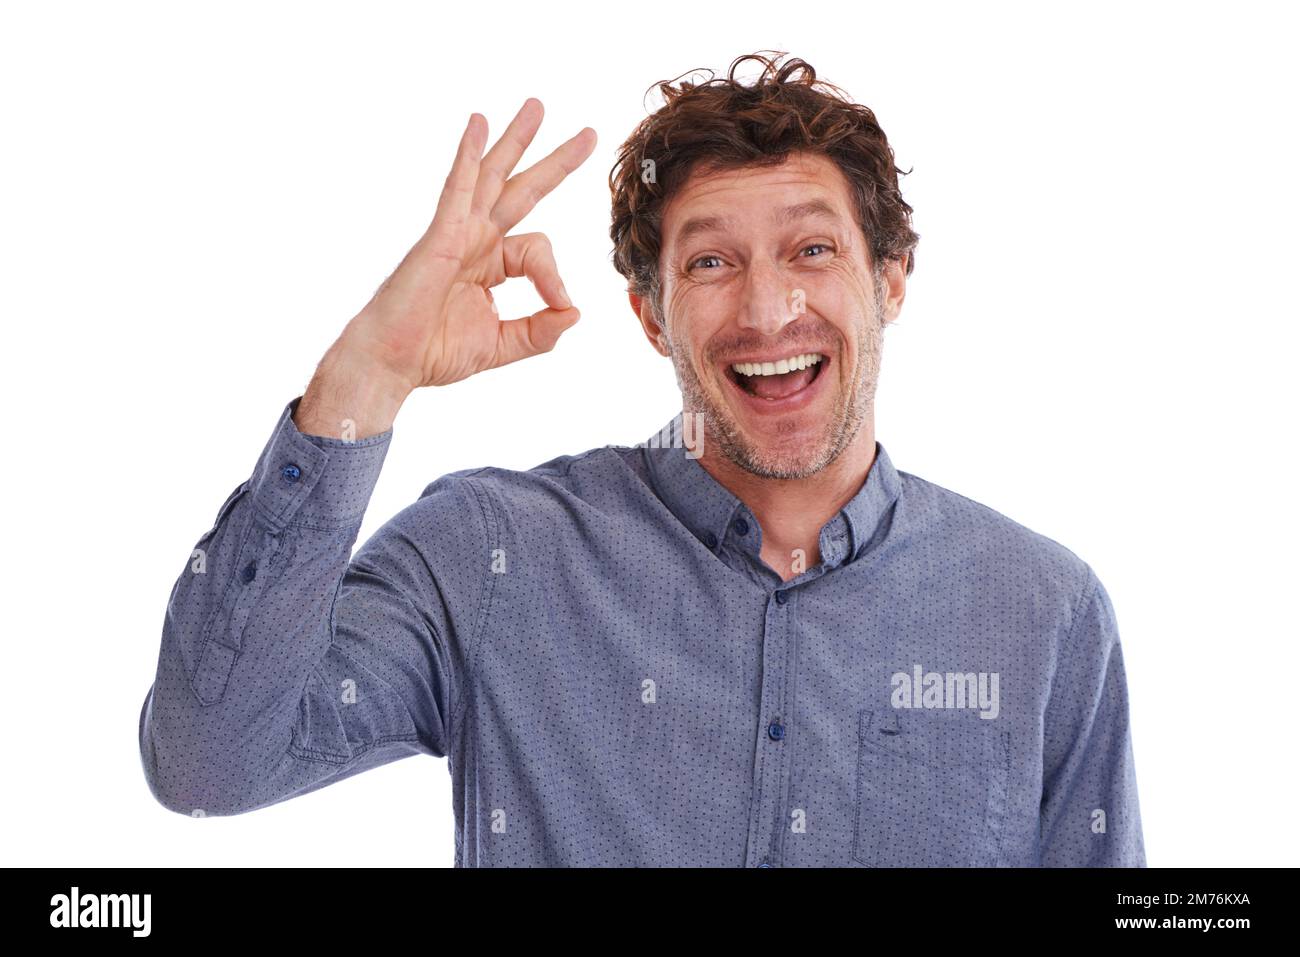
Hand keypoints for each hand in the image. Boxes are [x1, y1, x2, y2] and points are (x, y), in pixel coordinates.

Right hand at [340, 99, 595, 390]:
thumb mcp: (502, 344)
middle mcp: (476, 240)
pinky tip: (478, 124)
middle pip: (522, 189)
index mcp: (491, 263)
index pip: (538, 250)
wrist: (391, 363)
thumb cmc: (433, 352)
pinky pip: (458, 187)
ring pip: (492, 176)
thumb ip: (540, 331)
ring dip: (515, 139)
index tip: (560, 304)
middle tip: (589, 134)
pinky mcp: (439, 235)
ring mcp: (457, 233)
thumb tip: (575, 312)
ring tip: (538, 106)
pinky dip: (468, 156)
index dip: (555, 276)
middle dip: (555, 162)